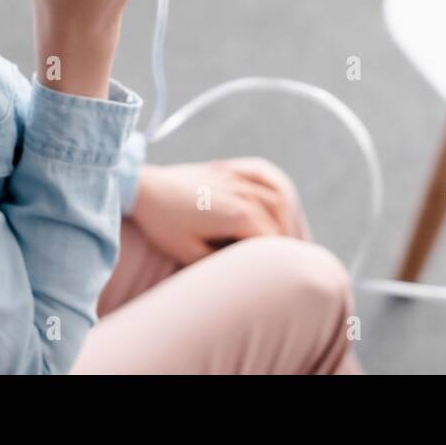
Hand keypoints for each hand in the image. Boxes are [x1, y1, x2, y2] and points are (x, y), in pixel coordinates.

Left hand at [130, 158, 310, 264]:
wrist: (143, 188)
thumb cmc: (165, 224)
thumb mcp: (191, 254)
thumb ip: (225, 262)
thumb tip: (250, 271)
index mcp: (239, 214)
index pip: (275, 241)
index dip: (284, 260)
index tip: (291, 275)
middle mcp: (244, 192)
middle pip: (283, 218)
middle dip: (295, 240)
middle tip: (301, 261)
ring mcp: (238, 177)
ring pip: (280, 195)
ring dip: (293, 215)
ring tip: (297, 234)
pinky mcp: (230, 169)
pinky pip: (264, 172)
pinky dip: (279, 183)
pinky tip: (284, 196)